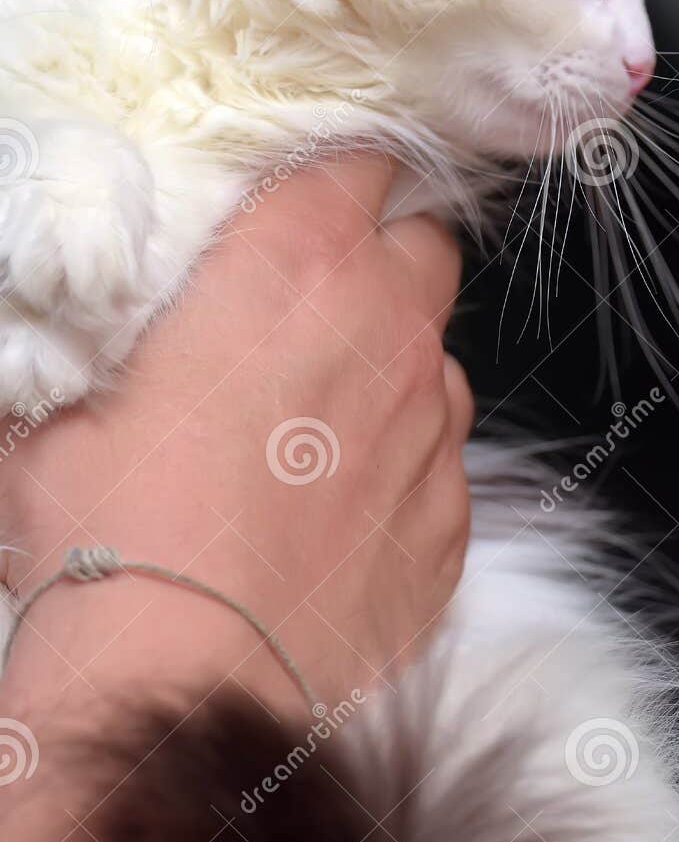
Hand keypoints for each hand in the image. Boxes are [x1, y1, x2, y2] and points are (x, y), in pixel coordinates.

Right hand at [0, 155, 472, 714]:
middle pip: (423, 245)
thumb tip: (95, 326)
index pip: (361, 158)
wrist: (182, 682)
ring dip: (394, 369)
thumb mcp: (62, 406)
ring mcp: (432, 427)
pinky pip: (443, 464)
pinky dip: (405, 469)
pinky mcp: (452, 522)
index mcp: (294, 264)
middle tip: (314, 309)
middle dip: (381, 260)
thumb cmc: (110, 533)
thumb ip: (106, 338)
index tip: (306, 202)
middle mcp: (387, 328)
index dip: (335, 176)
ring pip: (439, 357)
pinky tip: (338, 512)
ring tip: (319, 428)